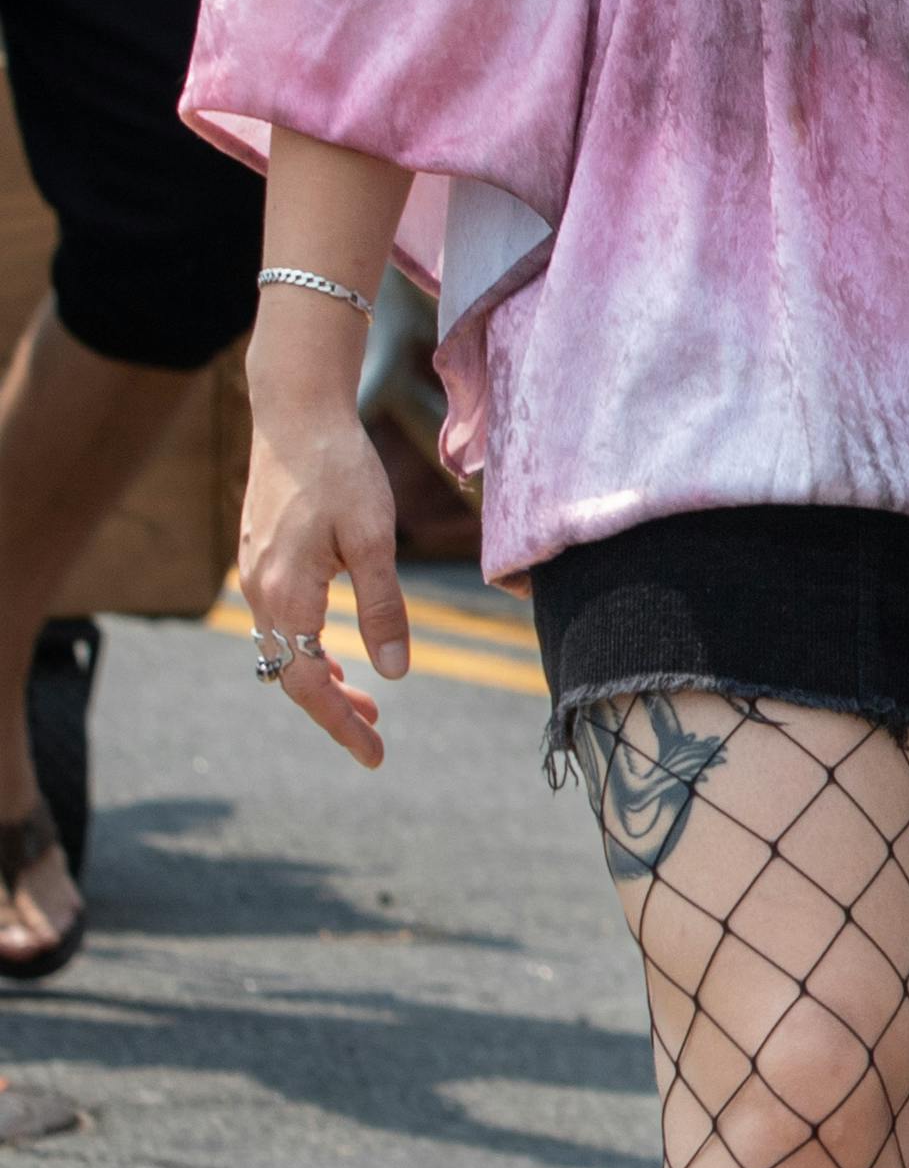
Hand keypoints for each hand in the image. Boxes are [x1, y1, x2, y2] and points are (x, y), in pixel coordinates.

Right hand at [236, 341, 408, 767]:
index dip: (341, 724)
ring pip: (286, 648)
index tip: (373, 755)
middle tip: (375, 738)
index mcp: (287, 596)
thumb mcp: (374, 539)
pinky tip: (336, 654)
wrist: (295, 412)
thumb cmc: (340, 469)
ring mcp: (255, 576)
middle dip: (333, 710)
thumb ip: (383, 607)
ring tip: (365, 702)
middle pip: (293, 674)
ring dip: (323, 678)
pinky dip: (308, 647)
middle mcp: (260, 594)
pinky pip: (281, 622)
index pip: (310, 683)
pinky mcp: (259, 558)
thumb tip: (394, 673)